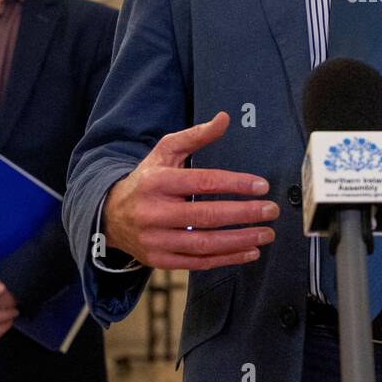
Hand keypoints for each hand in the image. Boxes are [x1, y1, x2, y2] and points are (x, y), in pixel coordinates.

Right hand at [103, 111, 278, 270]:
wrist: (110, 216)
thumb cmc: (147, 180)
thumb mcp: (164, 152)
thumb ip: (195, 136)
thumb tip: (224, 118)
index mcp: (157, 182)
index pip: (203, 182)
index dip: (235, 184)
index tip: (262, 186)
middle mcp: (154, 212)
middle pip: (206, 215)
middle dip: (244, 214)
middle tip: (271, 210)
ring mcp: (155, 239)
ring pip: (204, 243)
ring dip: (240, 240)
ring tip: (266, 234)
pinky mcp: (159, 260)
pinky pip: (198, 262)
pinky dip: (227, 259)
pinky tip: (249, 251)